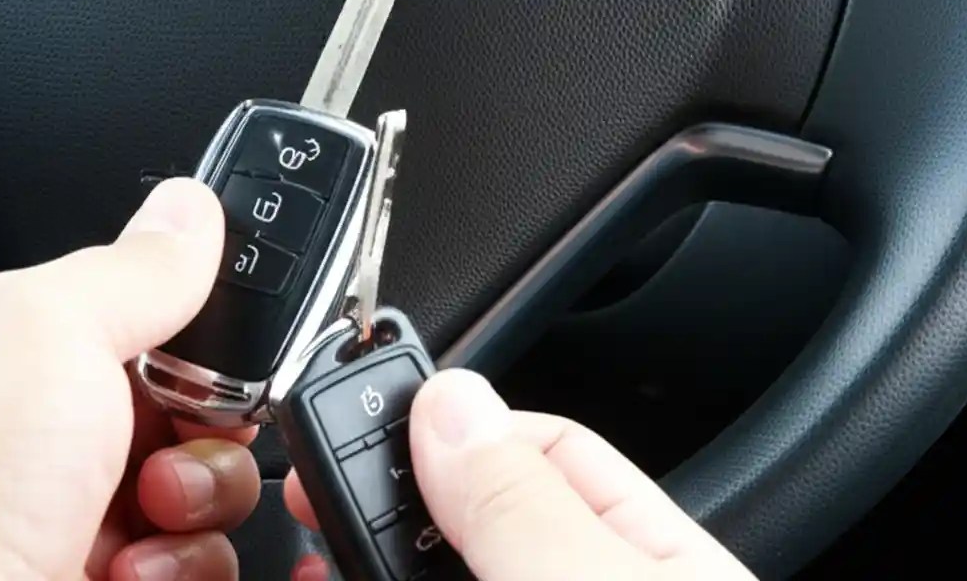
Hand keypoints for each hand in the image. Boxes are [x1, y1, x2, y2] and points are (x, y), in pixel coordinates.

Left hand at [0, 179, 260, 579]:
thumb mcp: (50, 333)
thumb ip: (133, 268)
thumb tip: (190, 208)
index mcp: (28, 354)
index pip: (149, 313)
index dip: (200, 329)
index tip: (217, 346)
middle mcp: (56, 433)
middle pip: (199, 400)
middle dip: (209, 422)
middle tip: (166, 437)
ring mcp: (86, 510)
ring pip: (215, 481)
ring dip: (201, 498)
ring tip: (144, 515)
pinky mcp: (119, 573)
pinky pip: (207, 554)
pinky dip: (188, 562)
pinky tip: (131, 565)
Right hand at [285, 370, 755, 580]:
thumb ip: (525, 508)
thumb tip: (451, 404)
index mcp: (654, 560)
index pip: (547, 449)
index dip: (453, 421)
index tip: (364, 412)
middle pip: (470, 517)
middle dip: (387, 495)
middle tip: (312, 485)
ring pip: (428, 570)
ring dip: (363, 553)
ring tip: (312, 539)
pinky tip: (334, 579)